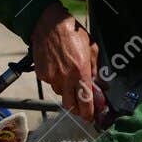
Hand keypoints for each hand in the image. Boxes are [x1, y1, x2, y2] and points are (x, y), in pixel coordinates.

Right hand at [30, 1, 108, 124]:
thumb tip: (99, 85)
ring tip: (68, 75)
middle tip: (81, 105)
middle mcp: (66, 78)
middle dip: (77, 108)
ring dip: (67, 90)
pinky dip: (56, 80)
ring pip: (61, 93)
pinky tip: (58, 67)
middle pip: (71, 106)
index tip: (91, 117)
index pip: (85, 101)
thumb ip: (96, 69)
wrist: (48, 24)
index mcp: (81, 72)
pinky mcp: (42, 75)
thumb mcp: (91, 49)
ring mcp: (52, 78)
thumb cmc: (72, 33)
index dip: (88, 113)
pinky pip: (51, 84)